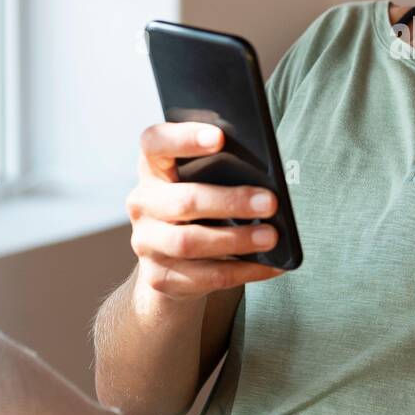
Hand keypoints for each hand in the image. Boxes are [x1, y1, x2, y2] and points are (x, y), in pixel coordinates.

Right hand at [126, 121, 284, 302]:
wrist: (172, 265)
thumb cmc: (202, 208)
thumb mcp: (203, 184)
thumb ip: (223, 171)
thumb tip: (268, 179)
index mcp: (153, 168)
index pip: (155, 142)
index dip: (184, 138)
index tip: (220, 137)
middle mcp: (142, 202)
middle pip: (183, 200)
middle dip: (231, 201)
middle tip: (270, 202)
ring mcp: (146, 242)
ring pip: (190, 242)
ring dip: (237, 240)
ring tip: (272, 237)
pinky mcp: (159, 277)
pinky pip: (205, 276)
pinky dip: (243, 271)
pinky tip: (271, 265)